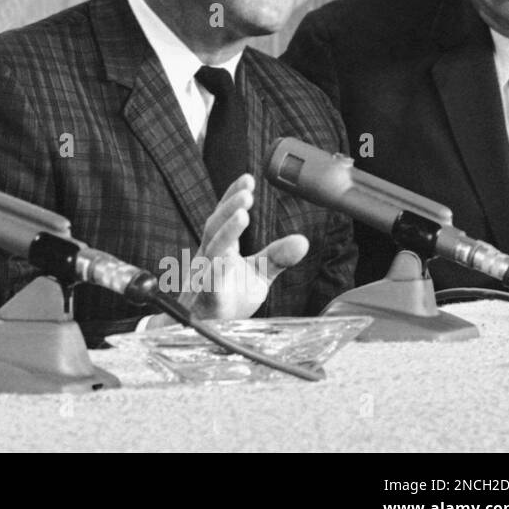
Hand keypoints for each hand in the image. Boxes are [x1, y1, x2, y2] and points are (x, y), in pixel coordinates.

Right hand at [146, 173, 307, 326]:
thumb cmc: (229, 298)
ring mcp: (205, 277)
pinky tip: (225, 260)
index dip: (232, 196)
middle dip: (228, 208)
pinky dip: (216, 271)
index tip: (247, 178)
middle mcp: (209, 257)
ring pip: (212, 250)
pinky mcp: (207, 300)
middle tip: (247, 194)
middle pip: (215, 227)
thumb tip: (303, 240)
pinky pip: (209, 284)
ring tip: (242, 214)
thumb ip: (277, 256)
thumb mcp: (258, 274)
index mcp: (220, 247)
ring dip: (226, 232)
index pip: (224, 216)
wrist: (208, 330)